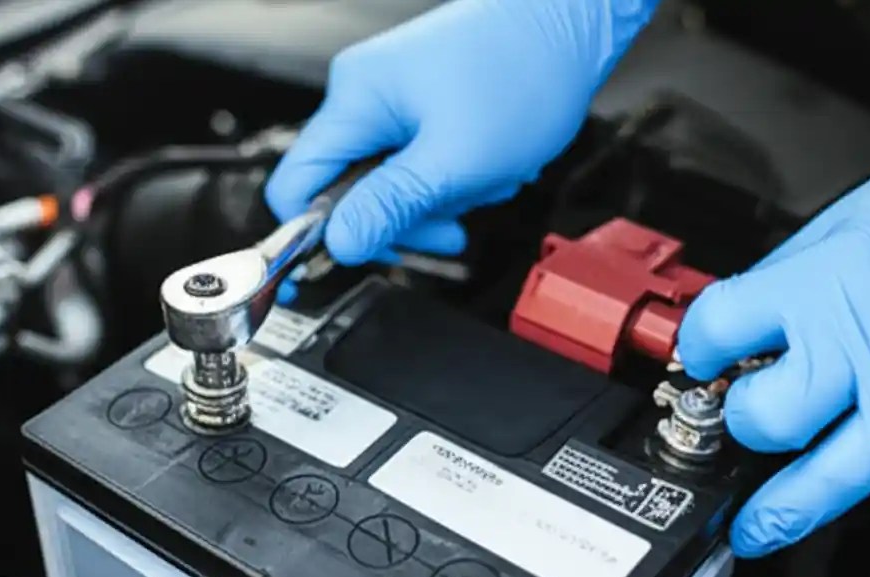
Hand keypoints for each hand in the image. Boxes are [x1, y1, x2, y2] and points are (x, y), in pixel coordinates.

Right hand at [265, 0, 659, 302]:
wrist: (573, 19)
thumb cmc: (524, 70)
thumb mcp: (455, 161)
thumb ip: (391, 206)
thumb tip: (340, 244)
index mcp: (355, 99)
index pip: (295, 184)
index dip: (313, 233)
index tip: (344, 260)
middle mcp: (363, 92)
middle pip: (347, 188)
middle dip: (399, 218)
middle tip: (444, 228)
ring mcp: (392, 96)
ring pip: (388, 180)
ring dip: (434, 198)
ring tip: (479, 184)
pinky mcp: (421, 102)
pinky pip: (416, 160)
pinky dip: (450, 175)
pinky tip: (483, 166)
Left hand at [678, 135, 869, 557]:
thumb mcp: (830, 232)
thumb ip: (775, 291)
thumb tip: (725, 342)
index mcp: (821, 282)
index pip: (718, 333)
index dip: (696, 350)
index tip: (699, 360)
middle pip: (772, 420)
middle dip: (745, 427)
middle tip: (743, 425)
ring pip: (843, 473)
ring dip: (792, 504)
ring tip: (760, 525)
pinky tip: (866, 469)